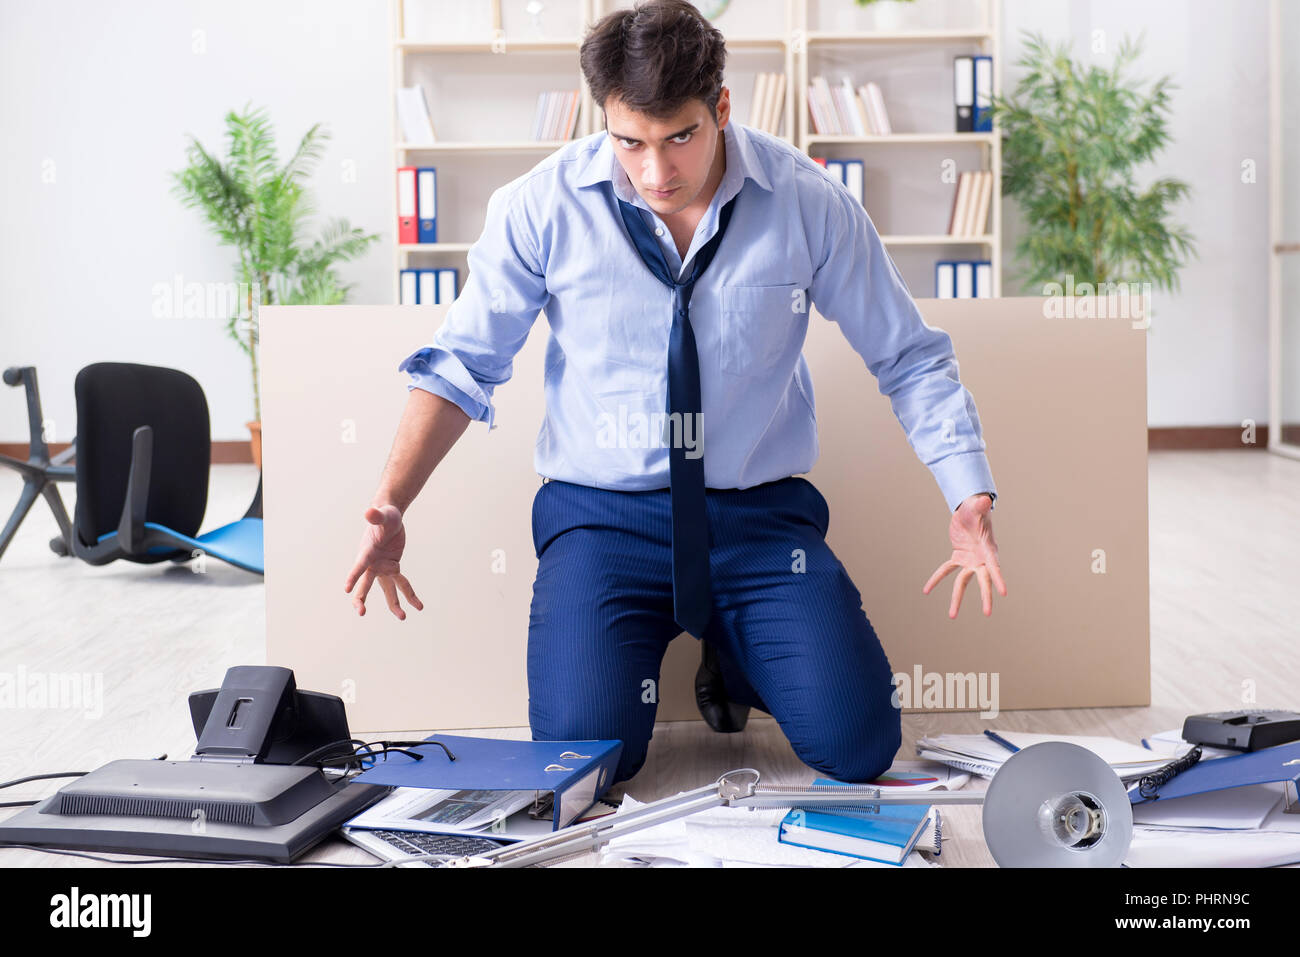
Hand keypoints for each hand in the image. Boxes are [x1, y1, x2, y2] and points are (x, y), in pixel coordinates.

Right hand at [343, 504, 423, 619]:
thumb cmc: (385, 516)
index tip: (346, 589)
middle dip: (362, 598)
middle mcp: (373, 564)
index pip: (360, 565)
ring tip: (403, 617)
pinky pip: (402, 584)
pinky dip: (410, 595)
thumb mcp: (384, 515)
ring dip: (394, 604)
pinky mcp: (393, 568)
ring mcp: (383, 568)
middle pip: (366, 584)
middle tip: (361, 612)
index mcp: (367, 552)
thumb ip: (376, 516)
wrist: (390, 519)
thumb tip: (369, 511)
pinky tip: (418, 606)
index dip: (353, 576)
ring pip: (387, 590)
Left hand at [921, 493, 1006, 617]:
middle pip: (984, 580)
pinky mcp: (958, 557)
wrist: (969, 510)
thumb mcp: (976, 507)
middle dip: (986, 596)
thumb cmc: (975, 508)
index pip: (994, 565)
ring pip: (963, 582)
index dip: (999, 579)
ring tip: (951, 616)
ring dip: (957, 599)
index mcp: (988, 549)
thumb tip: (984, 500)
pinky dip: (936, 579)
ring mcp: (970, 560)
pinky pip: (946, 570)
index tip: (1004, 593)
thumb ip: (979, 506)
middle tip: (987, 613)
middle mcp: (981, 558)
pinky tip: (926, 590)